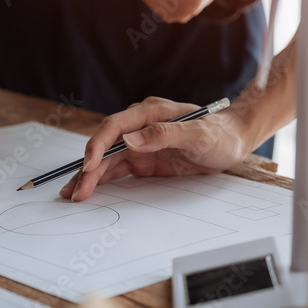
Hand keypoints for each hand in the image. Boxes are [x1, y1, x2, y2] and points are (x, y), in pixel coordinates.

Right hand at [59, 96, 252, 200]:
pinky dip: (102, 180)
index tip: (90, 165)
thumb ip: (165, 134)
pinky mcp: (144, 160)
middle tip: (76, 191)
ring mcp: (140, 144)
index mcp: (150, 113)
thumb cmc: (219, 134)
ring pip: (107, 160)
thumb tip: (131, 139)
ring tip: (73, 194)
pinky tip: (88, 190)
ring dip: (89, 176)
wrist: (233, 141)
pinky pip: (118, 169)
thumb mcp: (198, 134)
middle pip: (106, 146)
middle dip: (88, 168)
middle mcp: (140, 126)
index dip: (99, 145)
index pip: (115, 126)